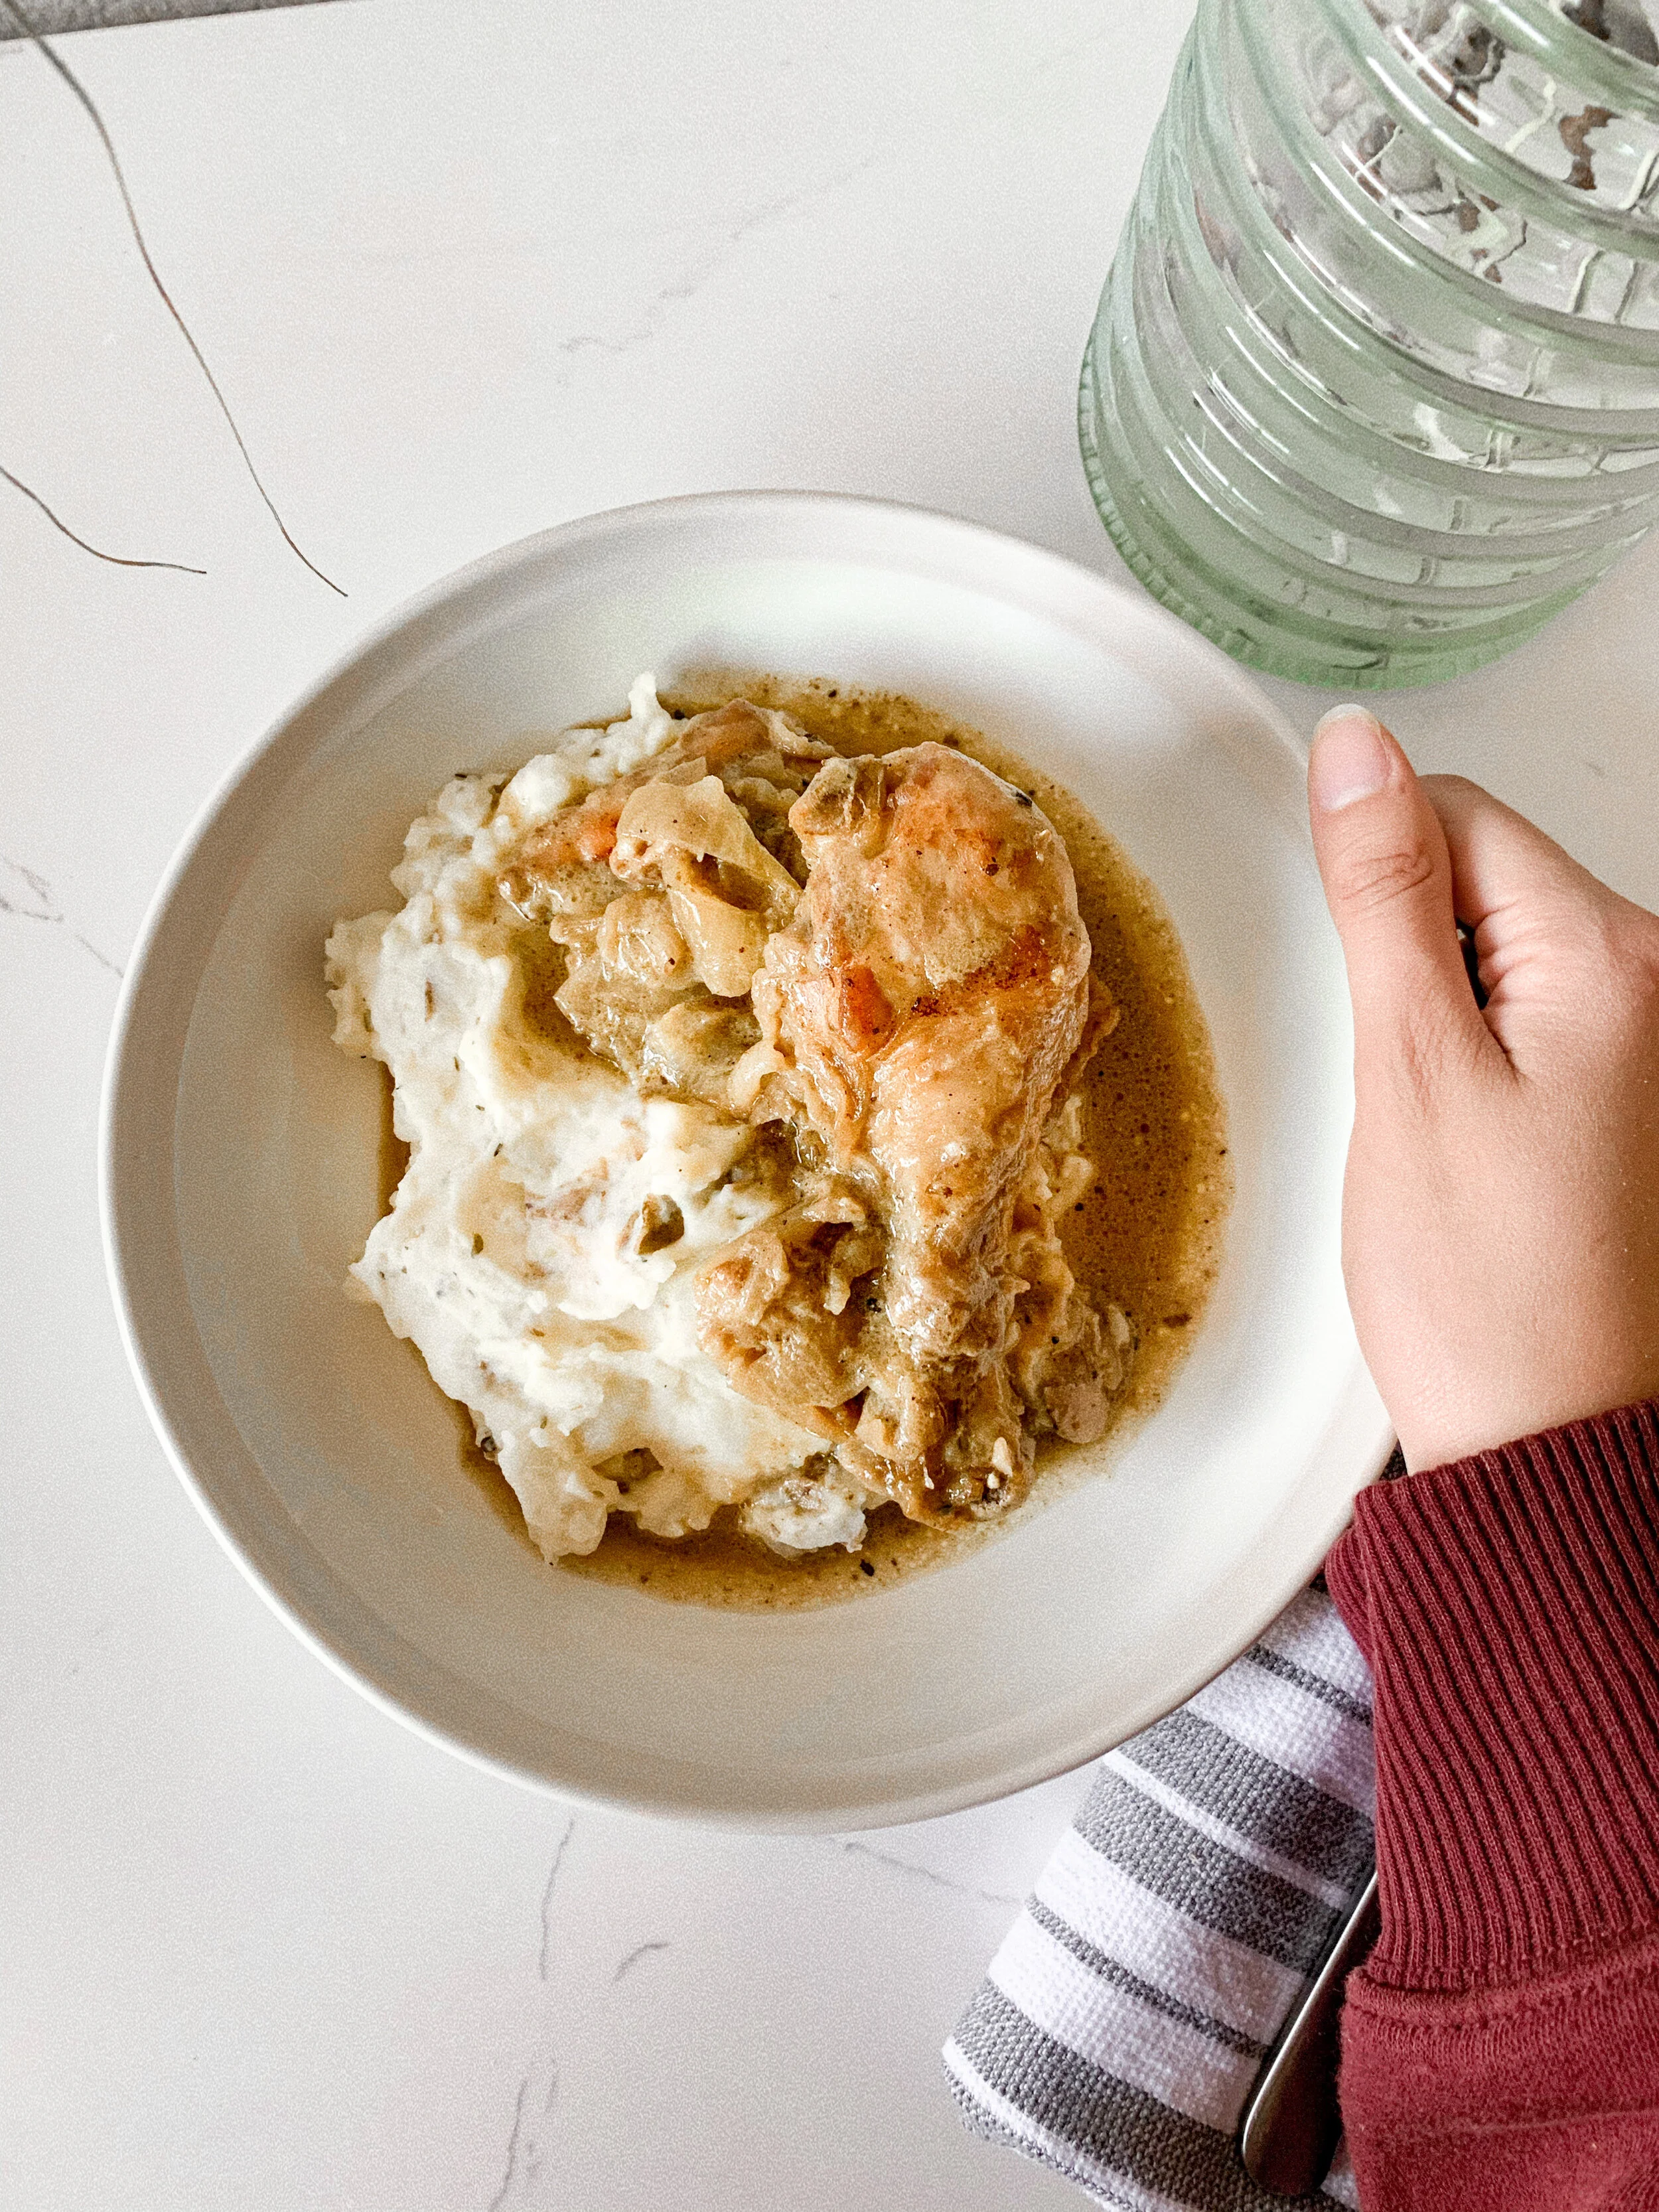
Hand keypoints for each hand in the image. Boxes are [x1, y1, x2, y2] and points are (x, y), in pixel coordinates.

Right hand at [1307, 707, 1658, 1472]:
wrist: (1546, 1442)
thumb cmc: (1486, 1289)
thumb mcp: (1409, 1069)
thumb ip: (1382, 894)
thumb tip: (1356, 749)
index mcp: (1613, 957)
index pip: (1457, 815)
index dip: (1371, 880)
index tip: (1349, 979)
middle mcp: (1655, 984)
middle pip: (1482, 880)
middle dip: (1405, 951)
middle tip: (1393, 1078)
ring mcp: (1645, 1047)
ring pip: (1492, 953)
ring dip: (1433, 1013)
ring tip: (1429, 1127)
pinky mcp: (1621, 1101)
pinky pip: (1518, 1023)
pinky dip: (1466, 1062)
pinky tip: (1460, 1147)